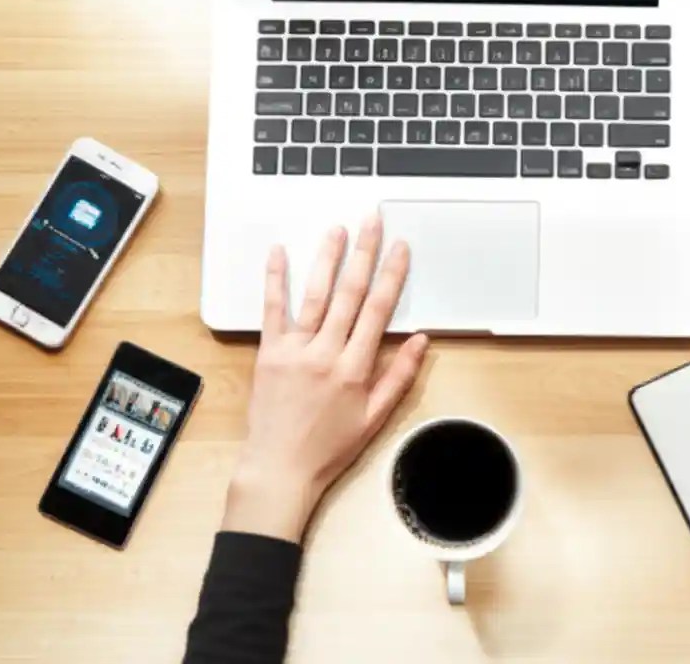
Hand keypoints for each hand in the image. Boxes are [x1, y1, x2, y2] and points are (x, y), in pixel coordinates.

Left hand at [223, 216, 428, 542]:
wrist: (280, 468)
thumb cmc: (329, 448)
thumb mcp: (375, 417)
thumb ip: (398, 376)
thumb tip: (420, 341)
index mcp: (355, 368)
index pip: (379, 310)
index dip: (392, 275)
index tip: (400, 249)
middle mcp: (326, 353)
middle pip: (350, 293)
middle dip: (364, 253)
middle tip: (372, 222)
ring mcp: (295, 350)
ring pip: (315, 295)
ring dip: (328, 258)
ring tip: (337, 230)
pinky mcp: (269, 352)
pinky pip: (272, 310)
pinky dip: (275, 280)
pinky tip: (280, 253)